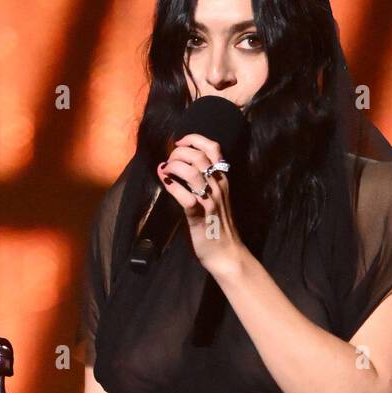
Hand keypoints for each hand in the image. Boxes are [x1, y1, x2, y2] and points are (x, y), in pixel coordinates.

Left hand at [156, 132, 246, 276]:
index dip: (194, 139)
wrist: (226, 254)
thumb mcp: (216, 199)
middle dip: (178, 153)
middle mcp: (218, 187)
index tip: (179, 142)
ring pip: (192, 172)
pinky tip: (165, 182)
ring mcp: (209, 200)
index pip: (213, 148)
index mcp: (223, 180)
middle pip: (198, 156)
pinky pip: (185, 196)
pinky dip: (171, 186)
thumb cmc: (218, 227)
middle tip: (169, 161)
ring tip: (166, 170)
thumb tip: (182, 169)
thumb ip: (205, 183)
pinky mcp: (199, 215)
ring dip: (173, 166)